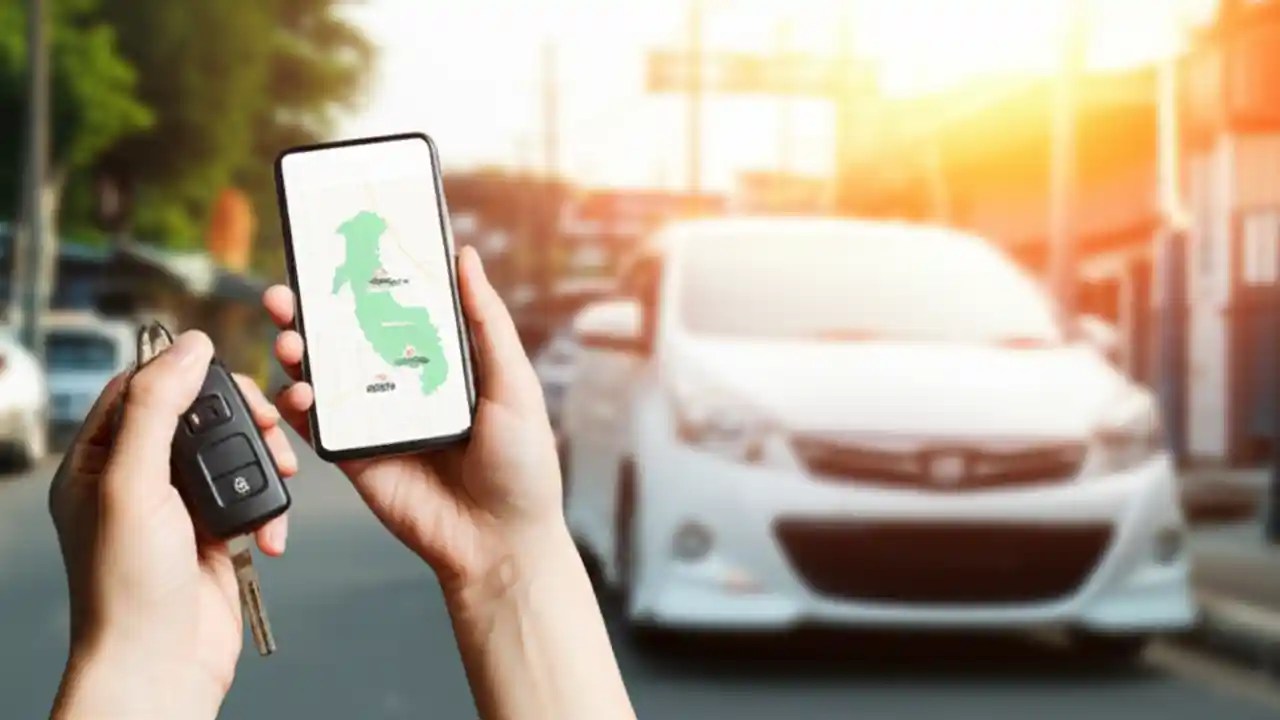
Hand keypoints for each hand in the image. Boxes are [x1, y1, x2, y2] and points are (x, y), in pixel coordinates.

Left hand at [49, 331, 297, 719]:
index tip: (226, 370)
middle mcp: (138, 480)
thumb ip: (157, 408)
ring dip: (263, 460)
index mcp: (100, 462)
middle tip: (269, 423)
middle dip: (240, 417)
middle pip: (198, 415)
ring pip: (232, 452)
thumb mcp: (134, 484)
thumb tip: (186, 347)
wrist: (161, 666)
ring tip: (281, 472)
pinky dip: (271, 506)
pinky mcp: (215, 534)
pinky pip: (252, 497)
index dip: (186, 373)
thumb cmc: (128, 590)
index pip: (141, 388)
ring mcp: (179, 507)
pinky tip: (269, 527)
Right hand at [263, 246, 563, 594]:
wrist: (500, 543)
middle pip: (348, 337)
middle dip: (312, 310)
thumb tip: (467, 258)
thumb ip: (486, 323)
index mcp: (442, 362)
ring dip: (297, 350)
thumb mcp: (515, 385)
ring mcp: (377, 419)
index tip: (338, 246)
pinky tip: (296, 391)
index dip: (366, 280)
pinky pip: (317, 426)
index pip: (397, 309)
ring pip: (324, 374)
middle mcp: (404, 385)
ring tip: (289, 336)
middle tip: (289, 290)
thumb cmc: (522, 466)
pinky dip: (297, 405)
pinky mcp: (356, 457)